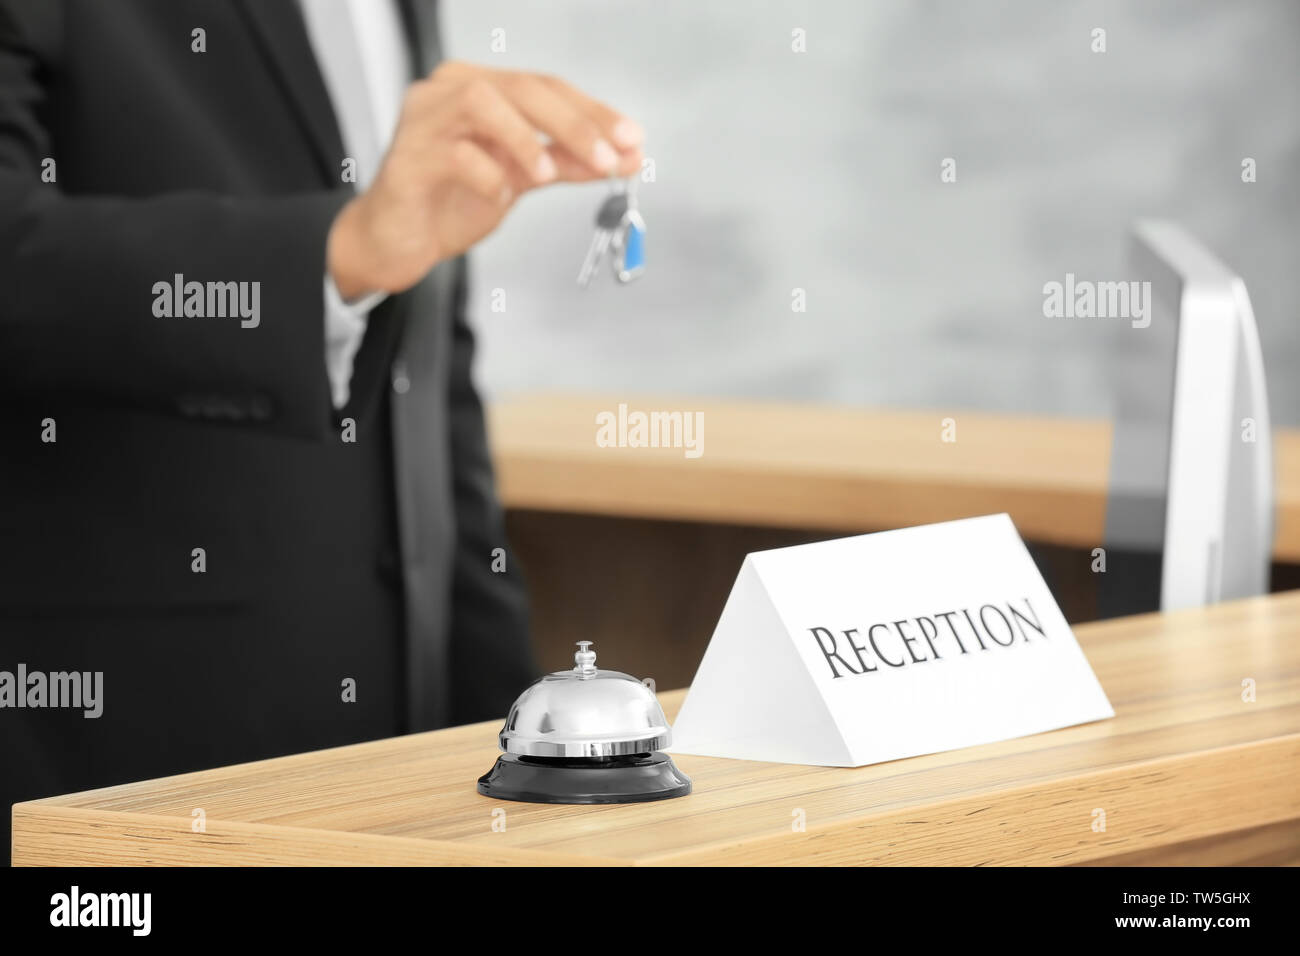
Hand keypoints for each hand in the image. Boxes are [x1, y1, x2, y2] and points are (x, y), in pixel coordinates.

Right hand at [327, 61, 643, 299]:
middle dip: (573, 123)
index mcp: (482, 88)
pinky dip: (485, 174)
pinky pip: (452, 154)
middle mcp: (451, 91)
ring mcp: (425, 120)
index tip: (632, 140)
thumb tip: (625, 158)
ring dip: (526, 139)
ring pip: (482, 104)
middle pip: (522, 88)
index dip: (593, 112)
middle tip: (608, 157)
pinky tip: (499, 196)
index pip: (546, 87)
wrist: (398, 240)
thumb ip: (567, 163)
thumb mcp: (521, 179)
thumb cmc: (452, 200)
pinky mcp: (408, 158)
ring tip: (548, 174)